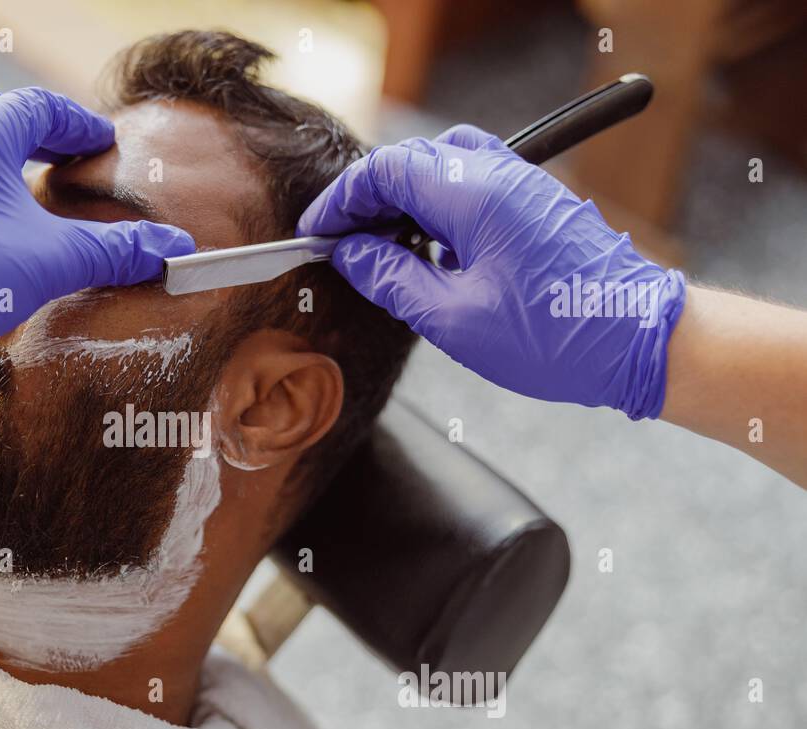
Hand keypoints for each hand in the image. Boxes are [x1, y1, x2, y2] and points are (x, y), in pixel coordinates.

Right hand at [297, 125, 685, 418]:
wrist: (639, 340)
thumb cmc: (555, 336)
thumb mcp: (453, 320)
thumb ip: (392, 280)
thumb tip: (350, 257)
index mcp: (475, 195)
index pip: (386, 171)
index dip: (341, 200)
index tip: (316, 234)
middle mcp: (500, 175)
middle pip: (412, 161)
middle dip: (367, 197)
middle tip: (340, 244)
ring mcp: (523, 184)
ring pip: (443, 166)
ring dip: (403, 198)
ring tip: (379, 246)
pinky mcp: (536, 203)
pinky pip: (473, 183)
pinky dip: (437, 205)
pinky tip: (428, 249)